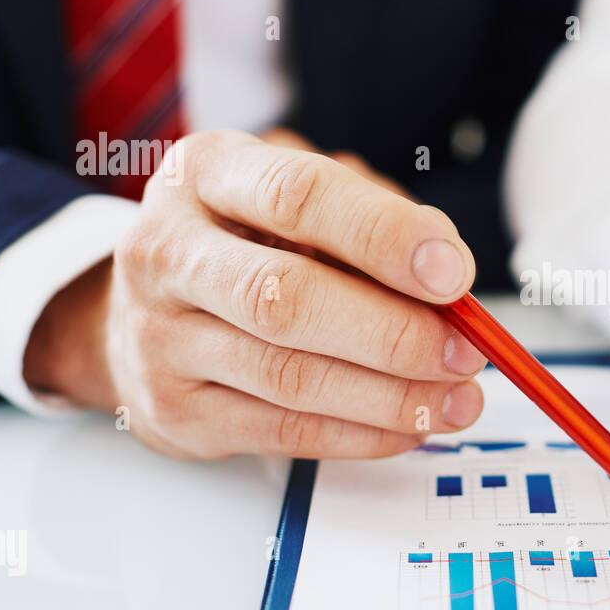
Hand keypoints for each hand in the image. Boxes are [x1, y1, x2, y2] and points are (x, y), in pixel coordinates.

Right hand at [24, 129, 487, 458]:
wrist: (144, 312)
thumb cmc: (250, 243)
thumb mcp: (305, 202)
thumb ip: (375, 218)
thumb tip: (446, 272)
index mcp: (207, 174)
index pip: (298, 196)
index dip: (383, 235)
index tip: (452, 272)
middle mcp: (168, 251)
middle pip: (287, 298)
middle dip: (393, 332)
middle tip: (465, 350)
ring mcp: (160, 338)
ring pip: (290, 377)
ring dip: (392, 396)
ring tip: (458, 398)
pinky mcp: (176, 413)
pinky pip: (284, 432)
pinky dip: (362, 434)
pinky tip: (412, 426)